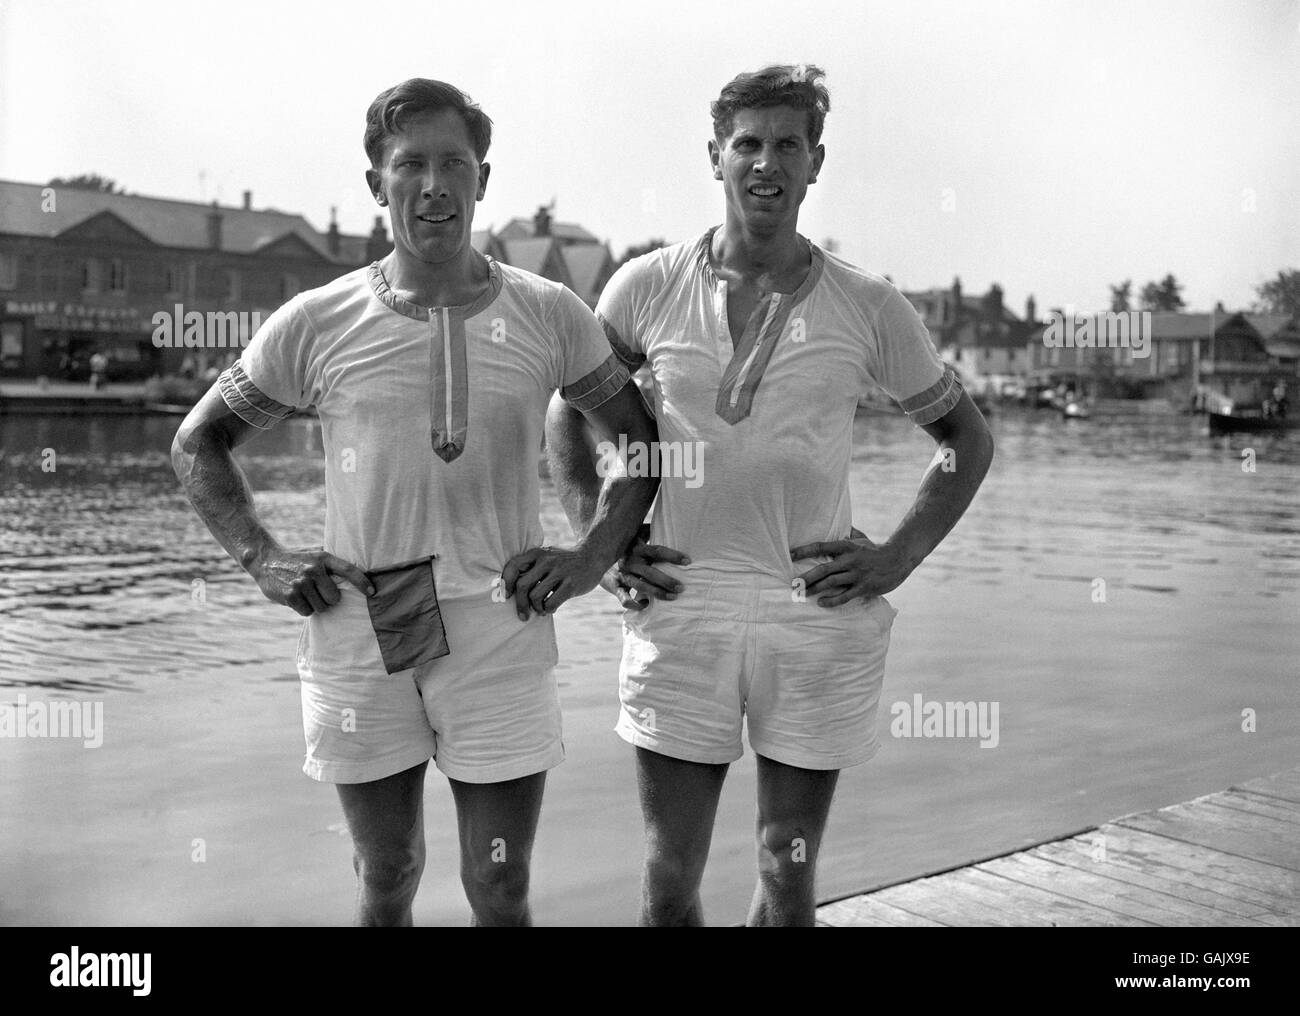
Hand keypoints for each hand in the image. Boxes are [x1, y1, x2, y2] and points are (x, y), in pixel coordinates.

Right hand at [248, 546, 373, 615]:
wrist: (266, 561)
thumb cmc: (297, 562)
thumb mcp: (314, 558)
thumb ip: (331, 568)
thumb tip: (357, 582)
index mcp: (323, 558)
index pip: (348, 570)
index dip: (362, 582)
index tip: (372, 592)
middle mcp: (313, 569)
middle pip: (334, 598)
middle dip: (327, 599)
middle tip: (316, 592)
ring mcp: (301, 582)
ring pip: (321, 607)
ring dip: (314, 604)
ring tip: (304, 592)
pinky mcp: (291, 595)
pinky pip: (307, 612)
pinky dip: (303, 609)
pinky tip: (295, 597)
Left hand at [501, 546, 606, 620]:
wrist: (593, 557)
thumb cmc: (564, 561)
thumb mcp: (547, 556)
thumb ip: (531, 568)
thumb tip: (509, 590)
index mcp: (537, 553)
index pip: (513, 567)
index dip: (507, 584)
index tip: (507, 596)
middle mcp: (546, 561)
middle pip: (522, 586)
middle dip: (520, 604)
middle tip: (522, 615)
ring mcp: (559, 572)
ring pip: (535, 597)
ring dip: (537, 608)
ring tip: (542, 609)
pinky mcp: (570, 585)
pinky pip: (551, 603)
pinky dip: (548, 610)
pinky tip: (551, 608)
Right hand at [602, 526, 689, 610]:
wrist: (596, 555)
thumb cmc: (625, 544)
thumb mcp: (636, 534)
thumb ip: (650, 530)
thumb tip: (670, 521)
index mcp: (636, 548)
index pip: (656, 551)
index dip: (672, 555)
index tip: (687, 561)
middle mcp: (630, 562)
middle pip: (650, 572)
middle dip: (667, 581)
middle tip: (681, 587)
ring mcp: (623, 575)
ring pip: (640, 586)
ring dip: (657, 593)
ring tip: (673, 597)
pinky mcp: (616, 587)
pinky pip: (625, 599)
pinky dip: (635, 604)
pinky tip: (647, 604)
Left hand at [790, 529, 912, 607]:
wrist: (898, 560)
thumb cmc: (876, 550)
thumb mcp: (862, 538)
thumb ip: (849, 533)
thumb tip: (841, 524)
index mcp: (846, 546)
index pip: (821, 547)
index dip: (804, 550)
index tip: (790, 555)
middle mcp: (849, 560)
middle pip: (823, 569)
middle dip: (806, 577)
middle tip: (792, 584)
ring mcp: (857, 574)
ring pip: (831, 583)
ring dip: (815, 589)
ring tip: (803, 594)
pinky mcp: (864, 587)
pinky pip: (845, 595)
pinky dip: (832, 600)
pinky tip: (821, 603)